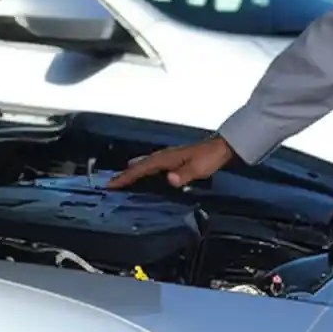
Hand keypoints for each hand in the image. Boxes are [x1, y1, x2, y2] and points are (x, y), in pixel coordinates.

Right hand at [107, 134, 234, 189]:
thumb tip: (169, 179)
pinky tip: (144, 173)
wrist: (221, 148)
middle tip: (111, 183)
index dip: (126, 177)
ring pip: (144, 164)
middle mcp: (164, 156)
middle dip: (125, 174)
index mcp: (166, 158)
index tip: (112, 184)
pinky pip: (152, 165)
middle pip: (139, 165)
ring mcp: (168, 157)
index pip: (141, 168)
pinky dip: (143, 169)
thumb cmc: (209, 158)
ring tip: (122, 179)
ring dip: (132, 171)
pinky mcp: (173, 159)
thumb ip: (184, 174)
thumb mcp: (198, 168)